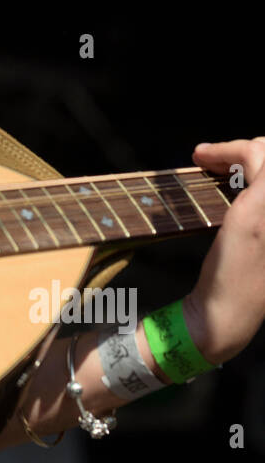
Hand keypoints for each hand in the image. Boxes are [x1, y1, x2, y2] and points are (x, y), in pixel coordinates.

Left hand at [184, 137, 264, 364]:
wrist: (227, 314)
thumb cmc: (238, 284)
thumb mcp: (260, 239)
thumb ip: (261, 211)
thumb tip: (246, 183)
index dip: (261, 158)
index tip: (230, 163)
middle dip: (247, 150)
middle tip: (214, 158)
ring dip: (233, 148)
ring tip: (205, 156)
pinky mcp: (258, 208)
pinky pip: (252, 157)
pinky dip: (226, 150)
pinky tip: (203, 157)